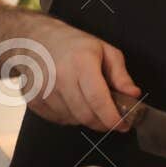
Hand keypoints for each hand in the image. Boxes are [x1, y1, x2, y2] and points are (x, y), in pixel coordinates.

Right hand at [17, 18, 139, 131]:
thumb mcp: (105, 51)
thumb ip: (121, 75)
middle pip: (85, 115)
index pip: (98, 99)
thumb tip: (133, 95)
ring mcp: (42, 91)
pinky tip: (74, 104)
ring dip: (87, 119)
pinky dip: (70, 117)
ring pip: (72, 120)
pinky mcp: (32, 100)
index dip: (112, 117)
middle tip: (113, 120)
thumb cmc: (74, 45)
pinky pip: (57, 119)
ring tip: (92, 105)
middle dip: (103, 123)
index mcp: (81, 63)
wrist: (36, 41)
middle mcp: (59, 78)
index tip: (123, 126)